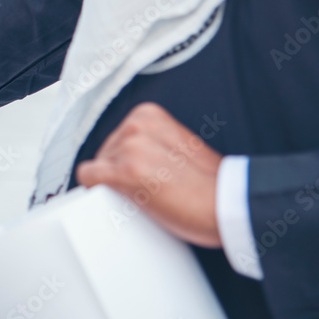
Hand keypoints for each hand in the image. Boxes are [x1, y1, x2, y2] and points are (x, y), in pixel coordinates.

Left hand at [75, 102, 222, 247]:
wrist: (229, 203)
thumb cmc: (209, 183)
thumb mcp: (177, 144)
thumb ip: (151, 142)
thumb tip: (126, 157)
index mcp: (148, 115)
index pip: (114, 140)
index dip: (122, 162)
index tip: (140, 176)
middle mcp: (136, 125)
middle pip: (104, 154)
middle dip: (117, 173)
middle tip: (146, 190)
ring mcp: (130, 147)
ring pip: (97, 167)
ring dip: (113, 185)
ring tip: (144, 196)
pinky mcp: (125, 172)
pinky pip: (88, 178)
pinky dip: (95, 190)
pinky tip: (115, 199)